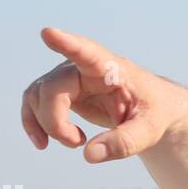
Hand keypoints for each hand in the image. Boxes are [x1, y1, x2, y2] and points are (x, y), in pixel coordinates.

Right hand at [20, 26, 187, 162]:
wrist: (151, 110)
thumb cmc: (153, 112)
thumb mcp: (149, 130)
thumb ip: (124, 142)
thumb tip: (89, 155)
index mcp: (111, 68)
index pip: (87, 52)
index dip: (67, 44)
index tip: (48, 34)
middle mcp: (83, 67)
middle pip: (52, 87)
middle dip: (55, 120)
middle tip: (77, 143)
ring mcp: (69, 77)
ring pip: (37, 94)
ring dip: (44, 123)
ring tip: (75, 142)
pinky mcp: (61, 91)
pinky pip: (34, 102)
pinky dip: (33, 122)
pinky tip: (43, 143)